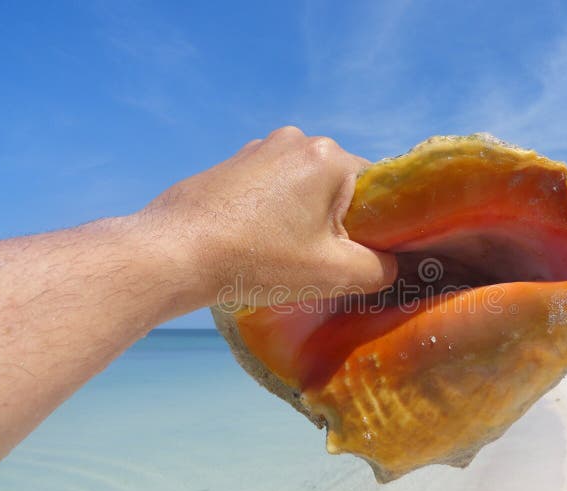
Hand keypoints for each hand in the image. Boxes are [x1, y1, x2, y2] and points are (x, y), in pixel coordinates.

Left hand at [138, 126, 397, 307]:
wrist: (173, 254)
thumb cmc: (258, 259)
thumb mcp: (334, 273)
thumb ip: (380, 269)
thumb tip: (392, 265)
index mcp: (327, 157)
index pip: (378, 186)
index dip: (378, 224)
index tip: (361, 254)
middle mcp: (295, 140)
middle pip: (338, 186)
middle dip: (337, 222)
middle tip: (320, 260)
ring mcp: (257, 149)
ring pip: (302, 188)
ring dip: (303, 218)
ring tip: (283, 255)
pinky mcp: (230, 165)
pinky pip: (270, 189)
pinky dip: (272, 213)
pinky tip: (256, 244)